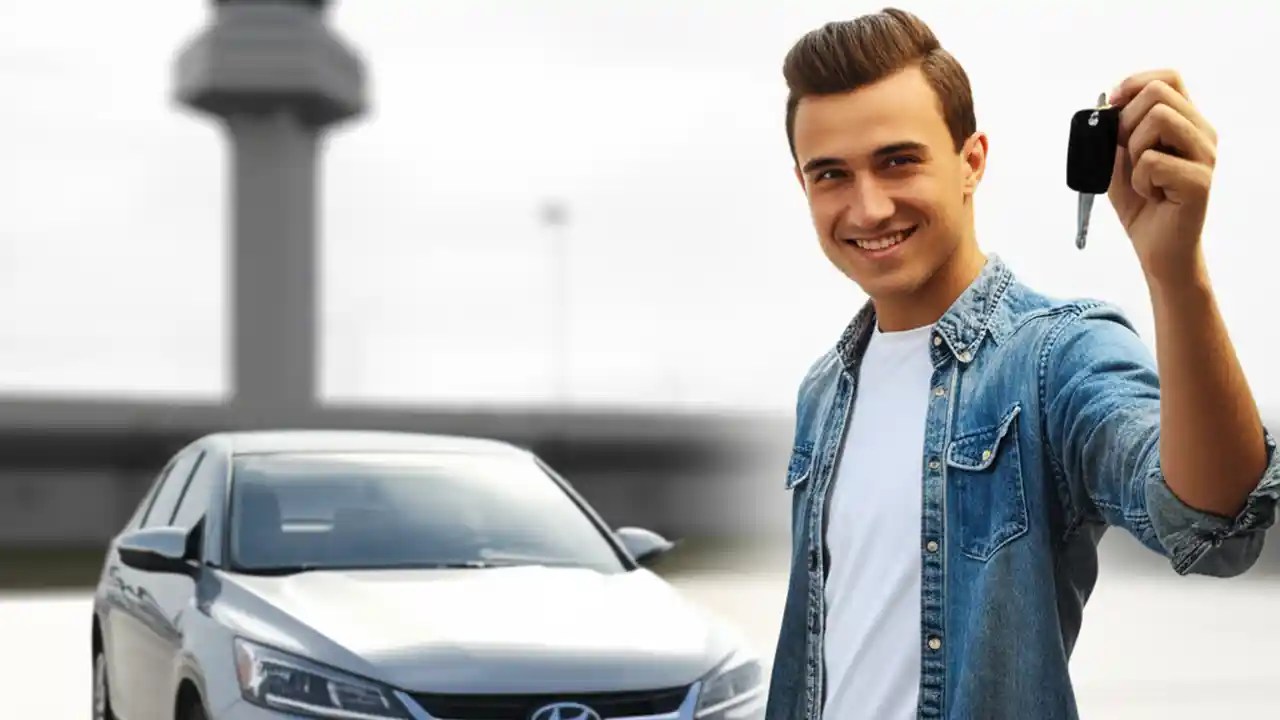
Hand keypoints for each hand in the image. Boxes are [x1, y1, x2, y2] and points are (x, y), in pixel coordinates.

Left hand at [1107, 69, 1217, 283]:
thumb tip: (1105, 105)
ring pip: (1159, 119)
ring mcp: (1205, 155)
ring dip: (1134, 151)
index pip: (1168, 78)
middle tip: (1126, 155)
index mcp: (1185, 122)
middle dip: (1126, 122)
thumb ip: (1114, 131)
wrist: (1155, 246)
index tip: (1113, 107)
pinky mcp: (1200, 181)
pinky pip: (1153, 161)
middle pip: (1158, 94)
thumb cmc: (1140, 202)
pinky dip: (1140, 181)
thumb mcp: (1118, 159)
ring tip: (1142, 176)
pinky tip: (1152, 195)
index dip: (1134, 84)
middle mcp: (1201, 133)